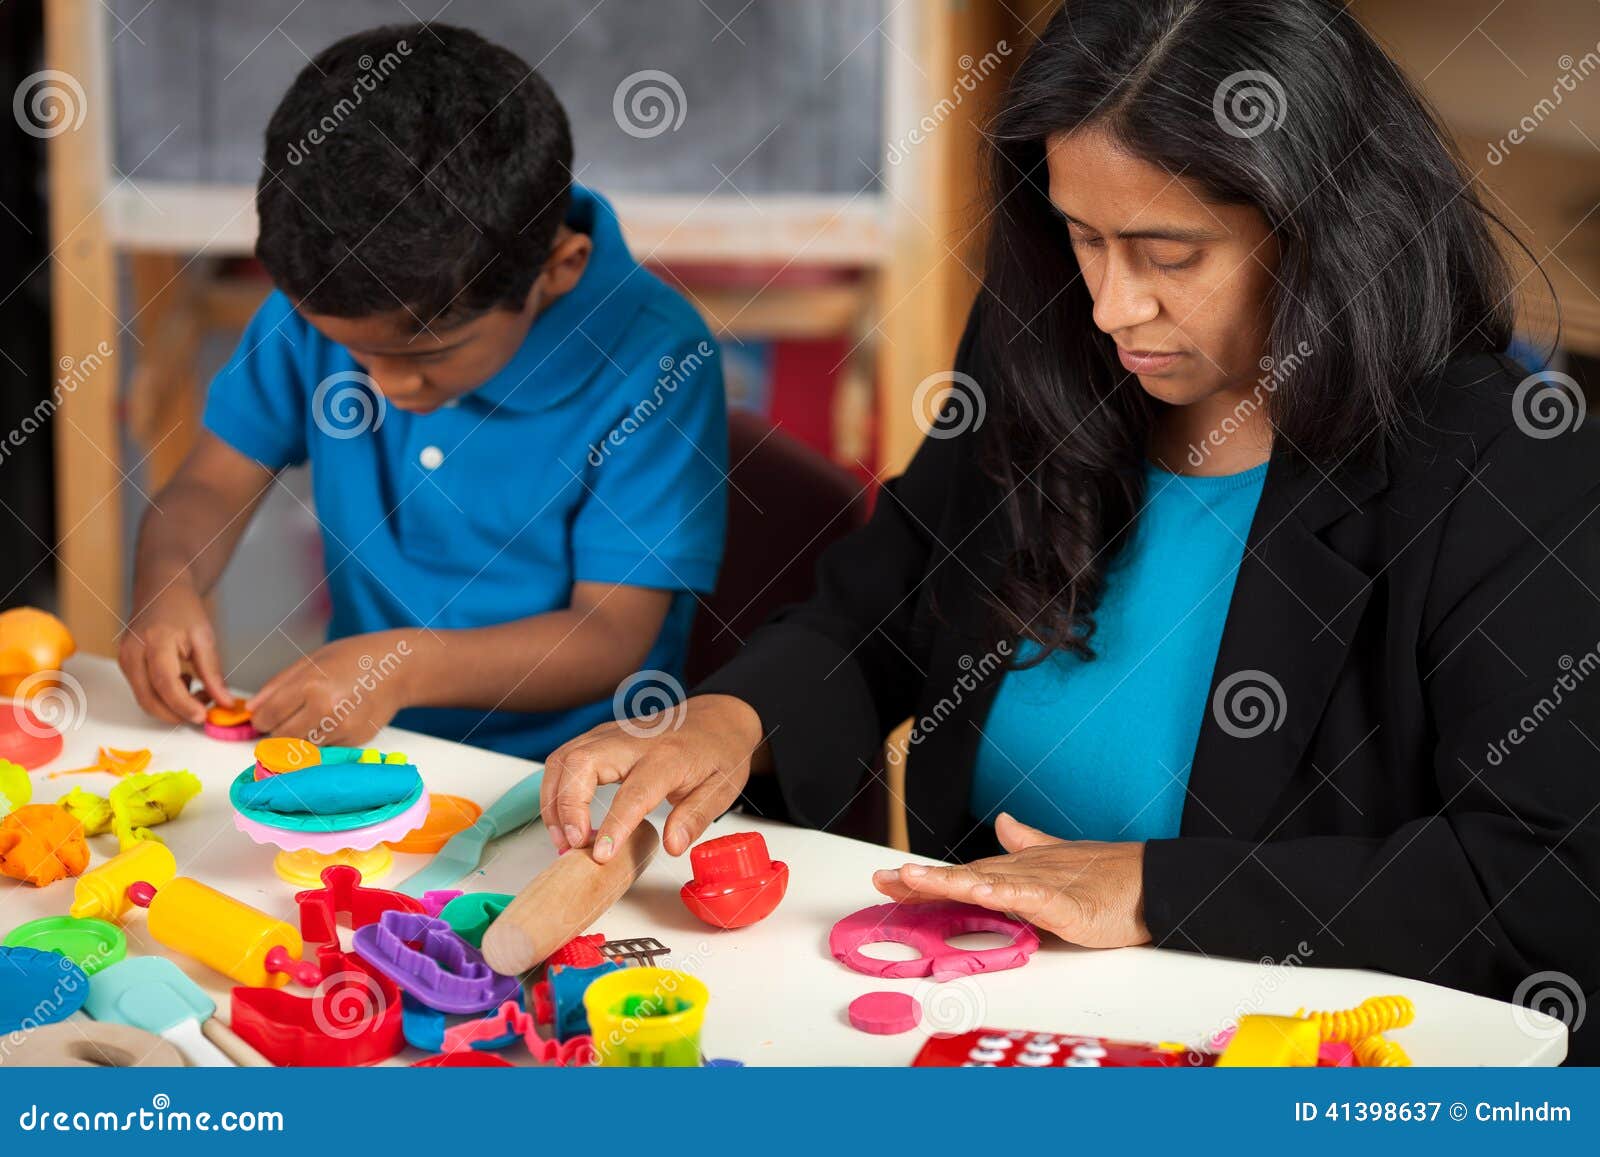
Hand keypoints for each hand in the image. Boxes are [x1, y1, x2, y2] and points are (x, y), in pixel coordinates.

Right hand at [118, 580, 233, 724]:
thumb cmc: (183, 610)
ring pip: (144, 699)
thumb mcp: (205, 638)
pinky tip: (183, 684)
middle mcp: (132, 652)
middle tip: (203, 711)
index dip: (183, 705)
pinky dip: (163, 698)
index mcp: (154, 641)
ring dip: (171, 707)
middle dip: (176, 714)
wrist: (161, 591)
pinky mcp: (125, 665)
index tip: (203, 717)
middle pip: (148, 698)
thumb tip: (224, 702)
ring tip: (198, 692)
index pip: (165, 683)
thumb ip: (213, 673)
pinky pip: (143, 691)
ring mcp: (125, 659)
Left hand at [246, 631, 414, 744]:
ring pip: (301, 747)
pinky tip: (333, 719)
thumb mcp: (311, 661)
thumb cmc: (354, 658)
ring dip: (298, 737)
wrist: (398, 669)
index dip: (260, 718)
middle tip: (287, 716)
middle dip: (277, 729)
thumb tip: (251, 710)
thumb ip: (277, 685)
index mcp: (311, 685)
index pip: (268, 717)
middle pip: (280, 737)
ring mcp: (342, 729)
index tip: (264, 715)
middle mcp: (326, 710)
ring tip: (312, 716)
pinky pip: (324, 748)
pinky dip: (321, 738)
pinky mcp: (354, 741)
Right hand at [542, 693, 765, 860]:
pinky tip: (563, 818)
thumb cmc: (719, 753)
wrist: (717, 716)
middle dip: (566, 807)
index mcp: (668, 756)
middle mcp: (633, 741)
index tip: (600, 855)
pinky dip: (554, 788)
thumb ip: (696, 818)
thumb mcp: (722, 790)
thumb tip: (673, 846)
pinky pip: (565, 757)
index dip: (614, 825)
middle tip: (572, 845)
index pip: (633, 792)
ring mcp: (612, 734)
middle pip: (582, 763)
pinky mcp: (600, 736)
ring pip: (564, 758)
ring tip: (563, 839)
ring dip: (553, 800)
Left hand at [872, 812, 1151, 948]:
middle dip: (922, 880)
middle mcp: (1024, 874)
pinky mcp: (1067, 905)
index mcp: (1019, 871)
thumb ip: (1029, 845)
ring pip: (987, 883)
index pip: (964, 873)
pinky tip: (980, 892)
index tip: (888, 880)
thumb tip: (1004, 824)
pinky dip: (1005, 895)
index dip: (926, 878)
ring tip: (912, 880)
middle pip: (965, 876)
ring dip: (948, 881)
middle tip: (881, 880)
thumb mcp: (1059, 863)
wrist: (1154, 882)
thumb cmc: (1108, 878)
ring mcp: (1044, 887)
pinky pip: (1031, 900)